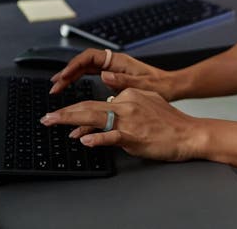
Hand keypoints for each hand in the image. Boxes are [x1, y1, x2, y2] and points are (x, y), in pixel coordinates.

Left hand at [41, 88, 203, 161]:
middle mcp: (126, 103)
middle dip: (63, 112)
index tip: (62, 117)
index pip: (96, 103)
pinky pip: (111, 136)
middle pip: (88, 106)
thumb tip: (108, 106)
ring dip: (69, 120)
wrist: (189, 133)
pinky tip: (84, 140)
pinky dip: (96, 138)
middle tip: (46, 118)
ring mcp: (129, 119)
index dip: (76, 112)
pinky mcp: (134, 135)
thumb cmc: (170, 122)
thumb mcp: (147, 103)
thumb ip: (126, 103)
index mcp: (129, 95)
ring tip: (53, 122)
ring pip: (94, 116)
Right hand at [49, 48, 177, 99]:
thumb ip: (124, 80)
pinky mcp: (113, 76)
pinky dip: (79, 79)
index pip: (90, 57)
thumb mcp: (144, 85)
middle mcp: (114, 62)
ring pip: (85, 68)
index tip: (64, 76)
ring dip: (70, 76)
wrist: (171, 87)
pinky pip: (91, 73)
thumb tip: (105, 75)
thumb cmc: (161, 85)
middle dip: (67, 72)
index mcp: (119, 61)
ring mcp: (113, 68)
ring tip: (57, 86)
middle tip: (55, 85)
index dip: (75, 65)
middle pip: (84, 62)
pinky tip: (71, 85)